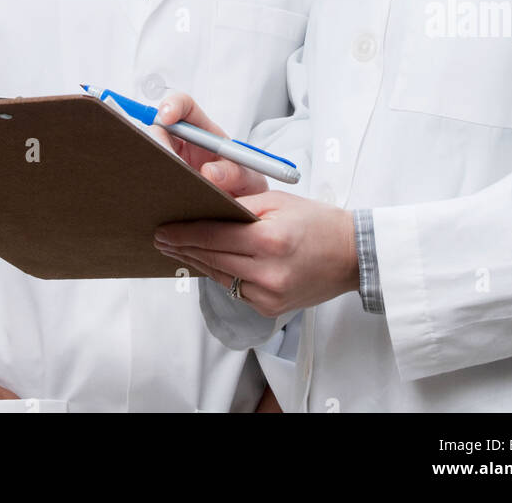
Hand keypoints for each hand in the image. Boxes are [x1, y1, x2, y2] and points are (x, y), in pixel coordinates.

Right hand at [154, 90, 267, 197]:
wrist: (243, 218)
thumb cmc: (246, 190)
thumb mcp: (249, 180)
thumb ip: (235, 172)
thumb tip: (208, 172)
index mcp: (205, 133)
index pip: (184, 108)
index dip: (173, 106)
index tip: (167, 117)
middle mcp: (183, 146)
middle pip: (159, 132)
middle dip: (157, 144)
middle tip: (166, 166)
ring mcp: (171, 166)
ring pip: (152, 159)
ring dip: (155, 170)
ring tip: (168, 189)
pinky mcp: (164, 186)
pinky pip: (152, 183)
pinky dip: (152, 189)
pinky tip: (160, 202)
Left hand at [154, 192, 359, 318]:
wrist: (351, 256)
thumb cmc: (317, 222)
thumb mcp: (278, 201)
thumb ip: (239, 204)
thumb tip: (205, 203)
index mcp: (269, 240)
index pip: (213, 236)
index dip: (184, 233)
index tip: (163, 230)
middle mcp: (267, 273)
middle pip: (212, 258)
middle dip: (183, 247)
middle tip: (160, 238)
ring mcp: (268, 296)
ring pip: (220, 277)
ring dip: (197, 262)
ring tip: (176, 250)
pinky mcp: (270, 309)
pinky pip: (235, 289)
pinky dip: (220, 275)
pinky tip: (206, 263)